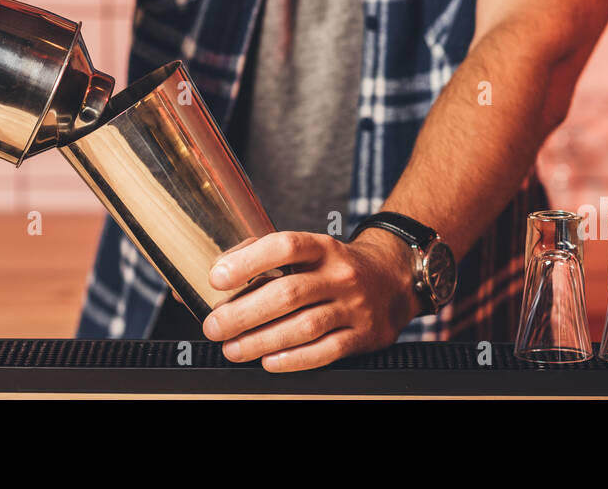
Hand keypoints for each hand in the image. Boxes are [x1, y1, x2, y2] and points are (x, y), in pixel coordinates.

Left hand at [201, 230, 420, 372]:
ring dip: (261, 341)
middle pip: (288, 293)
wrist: (393, 279)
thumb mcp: (308, 251)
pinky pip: (325, 352)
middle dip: (244, 313)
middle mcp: (340, 274)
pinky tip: (268, 362)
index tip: (216, 278)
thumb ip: (263, 255)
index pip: (285, 246)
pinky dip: (293, 359)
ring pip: (304, 326)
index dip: (248, 261)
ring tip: (233, 349)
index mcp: (322, 247)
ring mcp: (354, 306)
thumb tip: (214, 269)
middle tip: (214, 326)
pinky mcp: (363, 336)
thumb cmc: (335, 267)